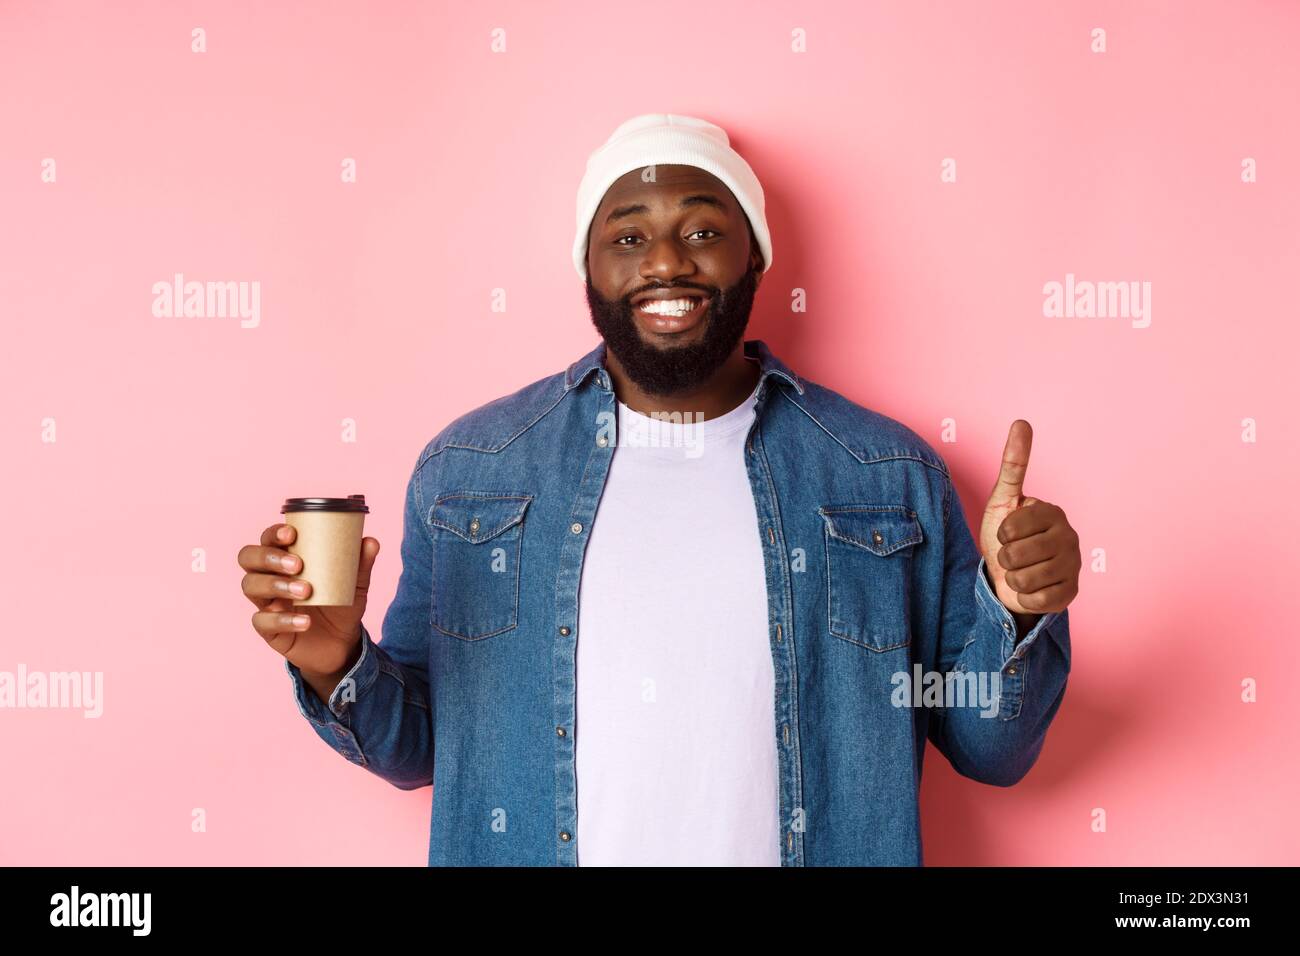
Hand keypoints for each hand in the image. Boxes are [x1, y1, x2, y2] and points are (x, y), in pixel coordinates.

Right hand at [238, 523, 380, 678]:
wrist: (342, 643)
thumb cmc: (341, 604)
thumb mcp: (355, 584)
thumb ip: (361, 563)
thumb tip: (371, 541)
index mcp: (286, 559)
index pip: (267, 539)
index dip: (273, 533)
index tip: (291, 534)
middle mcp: (269, 577)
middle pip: (248, 558)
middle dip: (269, 557)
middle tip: (298, 564)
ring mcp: (265, 603)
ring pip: (250, 586)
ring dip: (276, 585)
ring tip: (306, 591)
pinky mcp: (268, 629)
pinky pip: (262, 621)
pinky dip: (282, 620)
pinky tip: (305, 622)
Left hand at [978, 420, 1080, 617]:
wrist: (1009, 577)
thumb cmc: (1005, 536)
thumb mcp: (1003, 499)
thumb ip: (1014, 463)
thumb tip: (1022, 421)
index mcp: (1053, 513)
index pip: (1011, 528)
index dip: (1000, 534)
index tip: (1007, 533)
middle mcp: (1070, 537)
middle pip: (1016, 555)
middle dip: (1004, 559)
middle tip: (1012, 556)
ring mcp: (1074, 566)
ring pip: (1025, 579)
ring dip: (1012, 579)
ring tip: (1019, 572)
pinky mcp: (1072, 593)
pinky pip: (1037, 600)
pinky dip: (1025, 598)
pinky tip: (1031, 589)